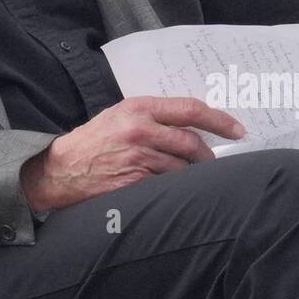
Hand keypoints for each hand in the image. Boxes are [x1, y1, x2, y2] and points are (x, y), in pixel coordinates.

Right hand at [20, 95, 245, 211]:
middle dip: (210, 155)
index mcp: (138, 107)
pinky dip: (175, 188)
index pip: (190, 109)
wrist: (62, 169)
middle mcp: (141, 130)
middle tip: (216, 161)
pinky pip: (168, 186)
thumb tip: (190, 124)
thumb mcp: (120, 115)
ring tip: (189, 177)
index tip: (237, 130)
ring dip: (192, 174)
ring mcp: (139, 157)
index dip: (219, 120)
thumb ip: (152, 116)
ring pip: (183, 167)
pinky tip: (172, 190)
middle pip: (192, 142)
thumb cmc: (93, 141)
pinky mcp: (135, 182)